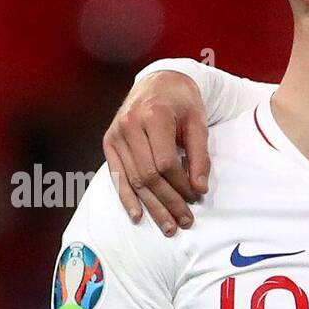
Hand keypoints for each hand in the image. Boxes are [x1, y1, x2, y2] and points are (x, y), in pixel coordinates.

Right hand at [103, 71, 209, 234]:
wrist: (159, 81)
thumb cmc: (182, 102)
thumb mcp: (198, 122)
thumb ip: (199, 155)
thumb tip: (199, 189)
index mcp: (153, 116)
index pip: (165, 162)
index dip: (181, 184)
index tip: (196, 197)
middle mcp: (129, 124)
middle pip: (148, 175)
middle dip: (168, 202)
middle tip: (185, 221)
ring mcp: (116, 134)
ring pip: (133, 180)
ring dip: (151, 207)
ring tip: (169, 226)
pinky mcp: (109, 142)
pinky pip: (117, 175)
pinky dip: (127, 197)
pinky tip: (137, 215)